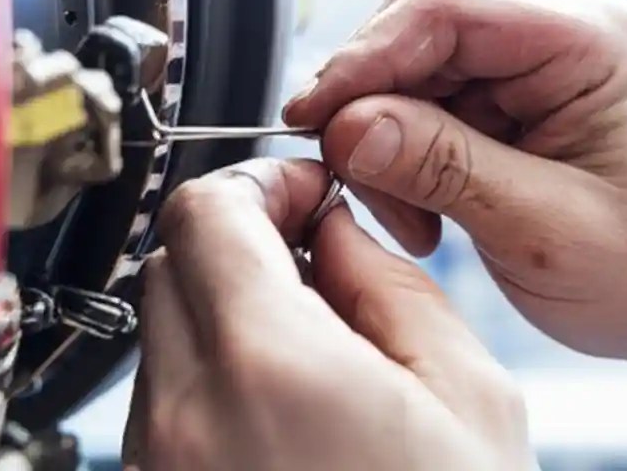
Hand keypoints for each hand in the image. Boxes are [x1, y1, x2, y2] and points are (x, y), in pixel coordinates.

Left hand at [121, 159, 533, 470]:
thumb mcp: (466, 397)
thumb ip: (388, 286)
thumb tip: (336, 230)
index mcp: (269, 368)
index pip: (207, 213)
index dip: (261, 184)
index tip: (305, 195)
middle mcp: (188, 416)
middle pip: (172, 261)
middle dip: (239, 238)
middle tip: (311, 256)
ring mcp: (161, 465)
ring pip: (163, 331)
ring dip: (225, 307)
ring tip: (312, 344)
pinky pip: (164, 401)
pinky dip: (213, 373)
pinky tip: (287, 403)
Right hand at [283, 0, 626, 365]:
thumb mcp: (544, 230)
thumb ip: (444, 169)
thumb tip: (346, 128)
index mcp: (589, 41)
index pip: (444, 8)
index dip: (365, 56)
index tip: (313, 117)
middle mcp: (556, 34)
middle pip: (414, 29)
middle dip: (370, 105)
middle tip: (356, 181)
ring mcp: (529, 64)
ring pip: (405, 71)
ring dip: (382, 145)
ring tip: (413, 223)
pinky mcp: (504, 98)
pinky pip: (418, 106)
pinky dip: (400, 161)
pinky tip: (422, 215)